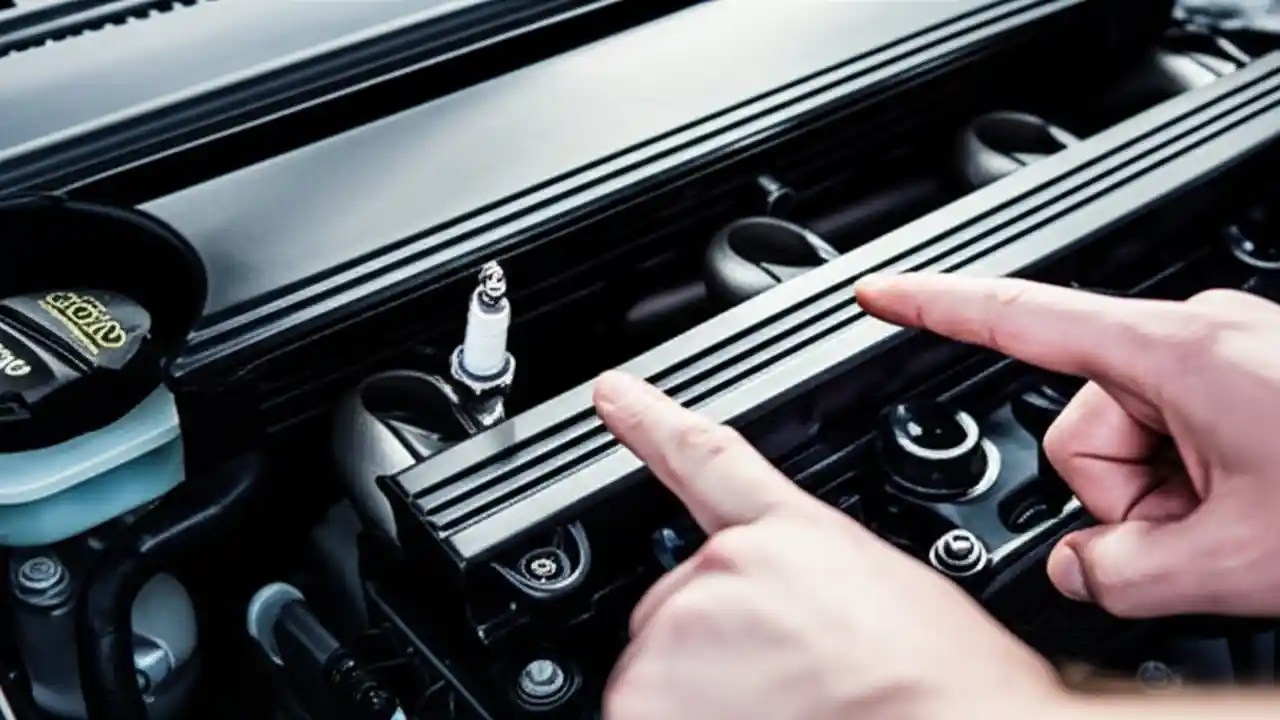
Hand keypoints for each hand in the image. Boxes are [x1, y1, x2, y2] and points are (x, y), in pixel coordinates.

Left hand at [593, 371, 1059, 719]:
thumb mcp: (894, 598)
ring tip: (782, 712)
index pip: (705, 457)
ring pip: (656, 669)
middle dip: (713, 648)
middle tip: (783, 684)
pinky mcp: (650, 695)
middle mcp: (725, 565)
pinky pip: (641, 713)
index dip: (650, 420)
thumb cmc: (946, 685)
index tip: (611, 392)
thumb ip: (814, 584)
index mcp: (792, 532)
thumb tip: (792, 616)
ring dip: (697, 698)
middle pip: (679, 606)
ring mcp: (682, 626)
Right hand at [856, 274, 1279, 617]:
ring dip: (1166, 500)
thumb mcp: (1237, 561)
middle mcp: (1191, 339)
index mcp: (1172, 351)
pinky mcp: (1247, 379)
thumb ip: (1124, 576)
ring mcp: (1223, 357)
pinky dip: (1197, 487)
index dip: (932, 307)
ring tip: (1242, 519)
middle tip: (1203, 532)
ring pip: (1128, 443)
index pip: (1014, 318)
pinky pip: (1176, 435)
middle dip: (1123, 498)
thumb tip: (1077, 572)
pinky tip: (1256, 506)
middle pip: (1081, 431)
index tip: (878, 294)